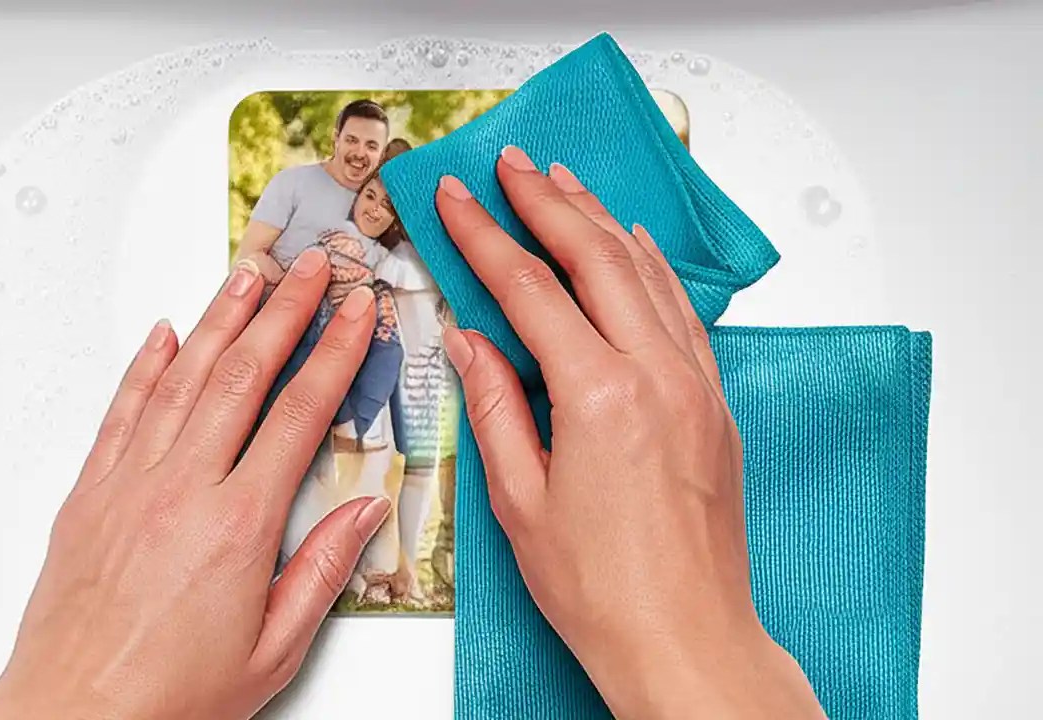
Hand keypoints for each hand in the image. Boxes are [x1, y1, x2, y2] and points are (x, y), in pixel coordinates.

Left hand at [0, 248, 386, 719]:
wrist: (72, 719)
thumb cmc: (170, 697)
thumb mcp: (273, 650)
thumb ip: (322, 571)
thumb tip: (365, 510)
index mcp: (239, 526)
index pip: (300, 413)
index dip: (336, 353)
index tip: (359, 312)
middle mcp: (183, 489)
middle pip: (244, 374)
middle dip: (285, 310)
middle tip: (313, 263)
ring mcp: (129, 484)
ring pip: (183, 377)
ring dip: (221, 317)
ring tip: (250, 272)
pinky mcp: (90, 493)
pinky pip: (122, 411)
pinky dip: (146, 365)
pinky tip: (164, 332)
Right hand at [434, 146, 825, 719]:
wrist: (687, 640)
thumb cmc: (603, 591)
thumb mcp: (519, 502)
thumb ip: (494, 407)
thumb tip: (472, 342)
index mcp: (598, 396)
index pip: (528, 289)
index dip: (485, 236)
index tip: (458, 199)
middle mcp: (656, 375)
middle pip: (594, 257)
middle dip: (547, 201)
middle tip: (512, 164)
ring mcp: (694, 385)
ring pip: (644, 274)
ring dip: (599, 221)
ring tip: (563, 182)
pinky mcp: (713, 404)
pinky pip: (681, 311)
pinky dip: (650, 268)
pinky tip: (630, 245)